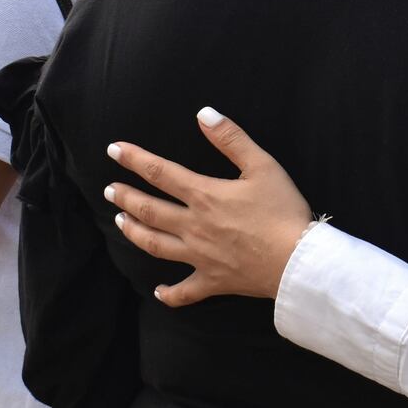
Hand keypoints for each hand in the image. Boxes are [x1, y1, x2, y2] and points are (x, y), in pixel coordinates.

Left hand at [105, 108, 311, 306]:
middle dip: (126, 197)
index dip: (134, 159)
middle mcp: (193, 226)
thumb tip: (204, 113)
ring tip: (120, 222)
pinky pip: (185, 292)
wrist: (297, 261)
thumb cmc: (282, 212)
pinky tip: (159, 291)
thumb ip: (231, 139)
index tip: (113, 150)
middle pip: (149, 210)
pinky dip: (170, 293)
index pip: (160, 172)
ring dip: (134, 233)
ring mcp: (199, 256)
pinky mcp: (212, 281)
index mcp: (204, 195)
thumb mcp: (262, 166)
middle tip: (109, 190)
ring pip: (156, 245)